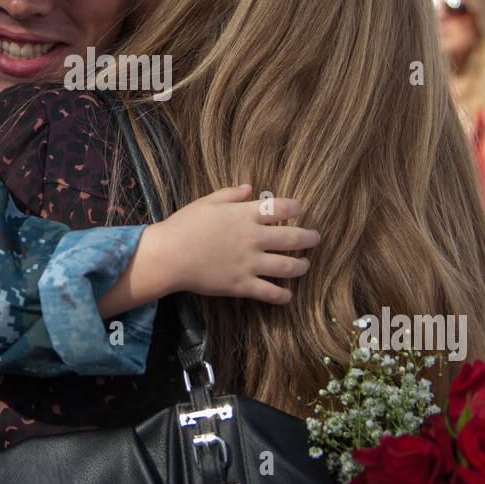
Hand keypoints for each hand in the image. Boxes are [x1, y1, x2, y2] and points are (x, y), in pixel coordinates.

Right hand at [140, 184, 317, 304]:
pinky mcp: (241, 284)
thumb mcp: (207, 202)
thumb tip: (251, 187)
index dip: (295, 207)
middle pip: (293, 237)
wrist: (168, 255)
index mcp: (244, 215)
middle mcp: (252, 238)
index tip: (300, 209)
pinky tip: (288, 296)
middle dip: (309, 238)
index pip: (281, 208)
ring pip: (288, 266)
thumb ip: (231, 194)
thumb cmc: (184, 225)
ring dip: (302, 266)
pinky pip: (269, 292)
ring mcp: (249, 263)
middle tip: (316, 238)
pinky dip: (283, 296)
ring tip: (306, 265)